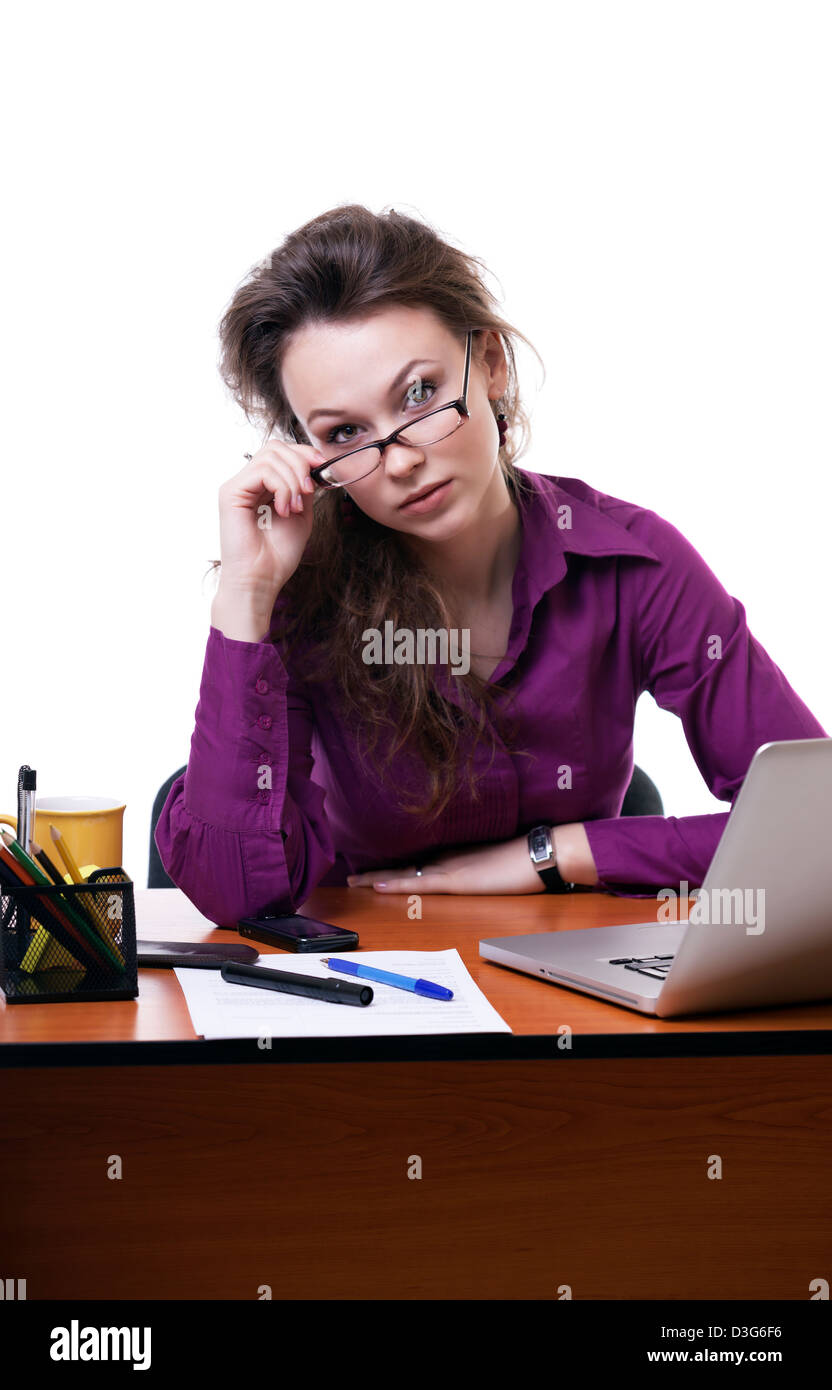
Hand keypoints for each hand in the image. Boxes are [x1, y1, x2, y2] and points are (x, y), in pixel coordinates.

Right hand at [217, 438, 325, 596]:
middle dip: (300, 463)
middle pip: (275, 447)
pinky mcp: (231, 493)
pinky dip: (282, 487)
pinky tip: (283, 509)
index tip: (323, 467)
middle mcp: (247, 483)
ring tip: (294, 507)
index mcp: (261, 487)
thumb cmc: (277, 555)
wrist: (261, 580)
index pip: (281, 452)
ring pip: (271, 456)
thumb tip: (313, 464)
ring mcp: (237, 486)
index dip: (304, 453)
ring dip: (293, 480)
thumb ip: (304, 488)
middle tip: (309, 491)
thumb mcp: (301, 514)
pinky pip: (262, 471)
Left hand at [346, 834, 547, 894]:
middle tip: (350, 877)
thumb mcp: (496, 863)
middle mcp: (447, 859)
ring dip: (378, 878)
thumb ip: (479, 867)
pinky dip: (398, 884)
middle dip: (376, 872)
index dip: (393, 867)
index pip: (417, 862)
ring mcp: (450, 868)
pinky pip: (421, 884)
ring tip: (352, 882)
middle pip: (404, 866)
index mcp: (456, 856)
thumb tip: (472, 873)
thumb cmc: (526, 858)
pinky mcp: (457, 880)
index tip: (372, 872)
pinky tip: (379, 886)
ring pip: (405, 873)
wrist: (541, 853)